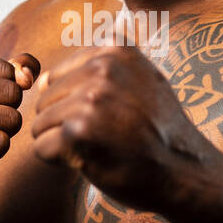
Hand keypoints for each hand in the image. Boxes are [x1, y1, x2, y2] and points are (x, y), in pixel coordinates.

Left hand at [30, 46, 218, 213]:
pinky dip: (59, 161)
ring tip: (98, 148)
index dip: (74, 103)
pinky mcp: (78, 133)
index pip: (58, 75)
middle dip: (64, 122)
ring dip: (61, 143)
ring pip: (40, 123)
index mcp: (116, 49)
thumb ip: (100, 69)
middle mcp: (102, 68)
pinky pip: (42, 148)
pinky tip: (90, 161)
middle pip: (46, 98)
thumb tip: (38, 78)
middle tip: (103, 137)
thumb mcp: (143, 79)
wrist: (184, 172)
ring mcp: (90, 100)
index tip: (107, 117)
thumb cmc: (159, 131)